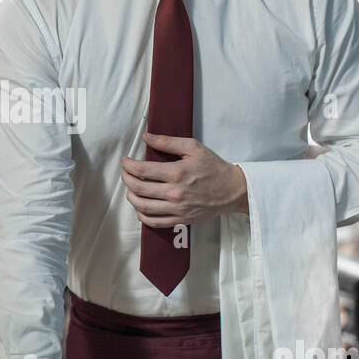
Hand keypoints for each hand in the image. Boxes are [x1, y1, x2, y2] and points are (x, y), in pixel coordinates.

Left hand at [120, 132, 247, 226]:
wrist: (232, 190)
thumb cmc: (213, 167)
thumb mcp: (193, 148)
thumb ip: (168, 141)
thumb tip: (146, 137)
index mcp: (177, 173)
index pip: (142, 170)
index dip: (128, 165)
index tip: (125, 161)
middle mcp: (175, 192)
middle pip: (139, 188)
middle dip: (126, 179)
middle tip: (125, 173)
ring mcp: (177, 208)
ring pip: (143, 206)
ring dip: (131, 197)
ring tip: (130, 188)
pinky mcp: (181, 219)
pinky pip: (154, 222)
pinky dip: (142, 216)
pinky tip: (140, 207)